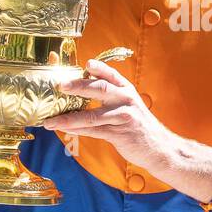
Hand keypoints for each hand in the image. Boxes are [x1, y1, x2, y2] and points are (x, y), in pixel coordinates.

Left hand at [42, 57, 175, 173]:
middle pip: (100, 89)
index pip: (111, 74)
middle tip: (60, 85)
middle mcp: (126, 100)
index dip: (98, 68)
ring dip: (69, 118)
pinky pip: (95, 131)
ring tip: (51, 121)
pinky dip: (78, 131)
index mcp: (127, 90)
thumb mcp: (129, 105)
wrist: (160, 148)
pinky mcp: (120, 134)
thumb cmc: (139, 126)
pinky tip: (65, 130)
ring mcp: (124, 117)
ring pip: (92, 115)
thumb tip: (81, 88)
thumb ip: (111, 95)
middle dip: (78, 86)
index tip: (85, 63)